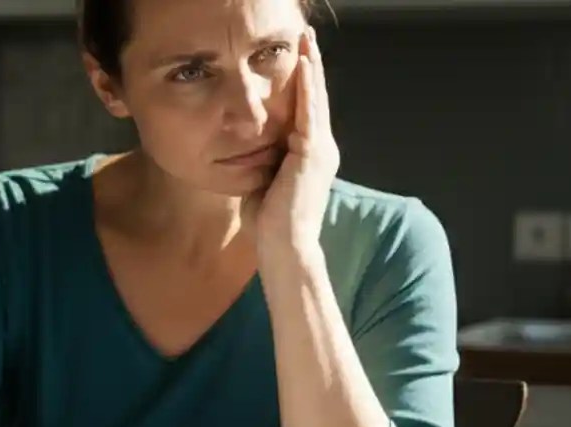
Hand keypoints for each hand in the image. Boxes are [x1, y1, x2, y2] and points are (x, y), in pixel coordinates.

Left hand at [246, 27, 339, 253]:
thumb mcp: (264, 184)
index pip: (306, 110)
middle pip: (315, 97)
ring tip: (306, 39)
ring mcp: (320, 150)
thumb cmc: (270, 224)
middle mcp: (321, 148)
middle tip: (305, 35)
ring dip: (311, 66)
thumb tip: (249, 151)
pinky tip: (303, 65)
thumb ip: (264, 163)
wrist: (284, 247)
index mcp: (310, 155)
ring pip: (315, 99)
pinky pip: (309, 113)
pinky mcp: (312, 153)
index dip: (303, 82)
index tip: (296, 57)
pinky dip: (307, 87)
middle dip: (310, 65)